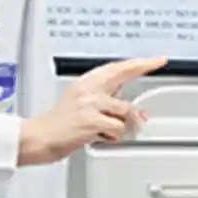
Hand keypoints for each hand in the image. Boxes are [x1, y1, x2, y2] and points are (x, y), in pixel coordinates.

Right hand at [17, 56, 166, 165]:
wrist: (38, 138)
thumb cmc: (59, 124)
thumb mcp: (80, 103)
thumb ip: (105, 100)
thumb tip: (133, 107)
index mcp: (86, 82)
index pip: (116, 68)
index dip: (137, 63)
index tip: (155, 59)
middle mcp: (88, 88)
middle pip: (123, 73)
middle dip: (143, 67)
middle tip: (159, 62)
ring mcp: (90, 103)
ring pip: (126, 110)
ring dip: (123, 124)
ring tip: (107, 130)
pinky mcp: (91, 120)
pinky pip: (118, 128)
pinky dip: (114, 136)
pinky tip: (100, 137)